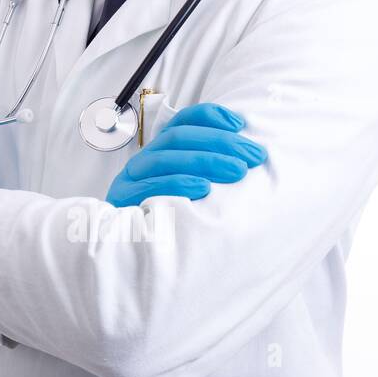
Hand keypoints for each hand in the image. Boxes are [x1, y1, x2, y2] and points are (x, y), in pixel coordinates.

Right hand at [105, 102, 266, 206]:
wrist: (147, 259)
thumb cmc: (180, 222)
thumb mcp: (200, 191)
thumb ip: (214, 171)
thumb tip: (248, 154)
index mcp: (161, 153)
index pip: (181, 122)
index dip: (209, 116)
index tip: (239, 125)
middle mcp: (145, 161)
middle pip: (177, 137)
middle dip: (219, 142)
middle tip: (253, 155)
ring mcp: (131, 180)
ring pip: (164, 158)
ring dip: (205, 160)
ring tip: (237, 170)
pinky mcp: (124, 201)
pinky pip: (149, 187)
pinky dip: (178, 183)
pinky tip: (204, 188)